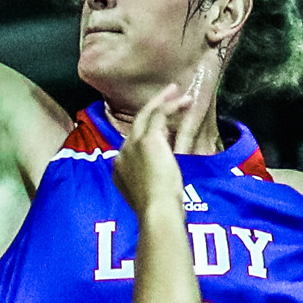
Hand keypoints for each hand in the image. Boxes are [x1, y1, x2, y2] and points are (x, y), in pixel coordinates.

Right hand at [110, 82, 201, 215]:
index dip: (148, 133)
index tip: (164, 129)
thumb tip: (159, 173)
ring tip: (175, 91)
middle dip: (152, 109)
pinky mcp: (148, 139)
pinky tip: (184, 100)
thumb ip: (148, 179)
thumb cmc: (157, 210)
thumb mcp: (148, 193)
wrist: (156, 210)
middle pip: (136, 123)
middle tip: (165, 96)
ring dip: (162, 101)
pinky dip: (170, 104)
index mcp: (119, 167)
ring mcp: (133, 144)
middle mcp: (122, 152)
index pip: (132, 143)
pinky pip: (158, 113)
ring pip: (146, 115)